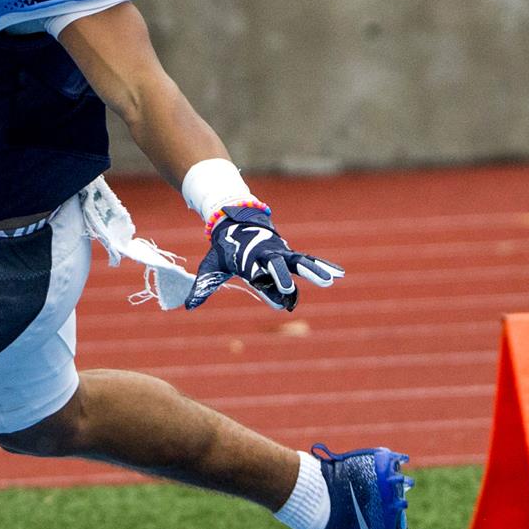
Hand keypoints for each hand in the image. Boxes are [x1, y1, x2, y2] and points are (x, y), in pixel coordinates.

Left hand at [185, 205, 343, 311]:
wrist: (237, 221)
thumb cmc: (225, 248)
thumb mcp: (211, 265)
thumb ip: (203, 286)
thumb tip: (188, 307)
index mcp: (249, 262)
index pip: (259, 278)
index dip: (266, 288)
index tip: (277, 301)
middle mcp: (268, 258)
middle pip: (279, 270)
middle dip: (283, 280)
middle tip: (290, 293)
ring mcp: (281, 254)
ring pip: (300, 263)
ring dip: (314, 272)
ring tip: (331, 281)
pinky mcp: (289, 254)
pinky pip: (310, 260)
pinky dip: (324, 265)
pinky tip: (340, 274)